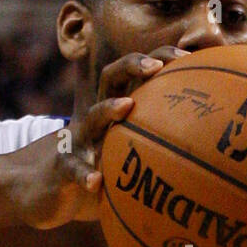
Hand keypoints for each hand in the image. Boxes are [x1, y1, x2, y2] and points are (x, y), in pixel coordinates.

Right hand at [19, 46, 190, 229]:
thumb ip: (155, 149)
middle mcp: (95, 119)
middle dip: (133, 66)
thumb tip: (205, 152)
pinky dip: (84, 174)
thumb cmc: (95, 173)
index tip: (186, 55)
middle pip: (110, 79)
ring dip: (109, 109)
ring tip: (127, 106)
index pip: (134, 75)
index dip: (157, 59)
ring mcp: (77, 141)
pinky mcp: (61, 168)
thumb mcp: (124, 157)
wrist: (42, 191)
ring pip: (92, 118)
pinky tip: (96, 182)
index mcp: (112, 112)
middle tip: (156, 67)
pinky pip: (73, 169)